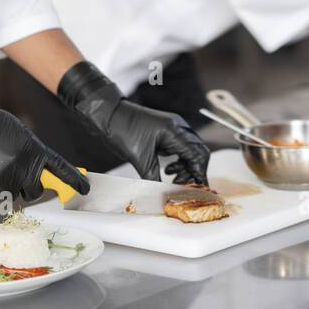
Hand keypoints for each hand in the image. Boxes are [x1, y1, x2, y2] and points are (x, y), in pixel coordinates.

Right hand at [0, 76, 88, 201]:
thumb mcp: (19, 134)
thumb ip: (30, 152)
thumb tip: (34, 167)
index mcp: (36, 150)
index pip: (61, 169)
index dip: (74, 180)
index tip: (84, 188)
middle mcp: (25, 167)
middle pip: (36, 191)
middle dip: (30, 186)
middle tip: (20, 176)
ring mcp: (8, 178)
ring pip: (15, 194)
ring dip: (9, 186)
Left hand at [58, 61, 210, 185]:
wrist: (109, 114)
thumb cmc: (122, 130)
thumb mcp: (139, 158)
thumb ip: (154, 177)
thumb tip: (163, 194)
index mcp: (174, 131)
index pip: (198, 155)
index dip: (199, 174)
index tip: (197, 189)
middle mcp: (178, 126)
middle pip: (198, 151)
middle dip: (194, 171)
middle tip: (185, 185)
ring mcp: (174, 127)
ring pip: (190, 150)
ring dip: (186, 166)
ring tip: (173, 178)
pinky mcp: (167, 130)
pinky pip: (181, 146)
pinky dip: (178, 160)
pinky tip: (168, 168)